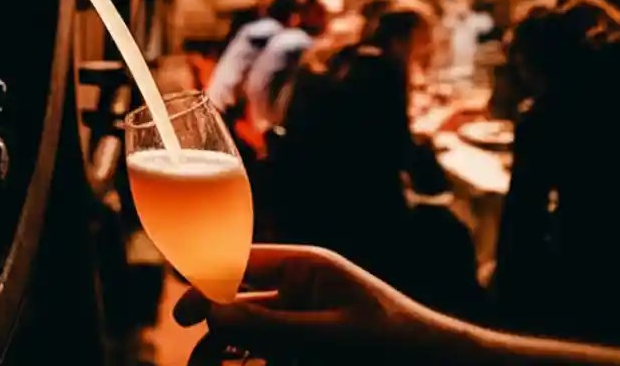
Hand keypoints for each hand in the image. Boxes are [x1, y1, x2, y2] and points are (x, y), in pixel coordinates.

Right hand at [173, 244, 438, 363]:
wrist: (436, 364)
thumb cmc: (393, 343)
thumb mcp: (328, 335)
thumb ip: (269, 326)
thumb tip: (212, 314)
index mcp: (304, 267)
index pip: (240, 264)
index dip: (206, 284)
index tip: (183, 315)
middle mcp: (296, 288)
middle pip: (236, 301)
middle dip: (212, 326)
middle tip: (192, 356)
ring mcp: (300, 319)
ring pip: (247, 332)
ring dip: (224, 351)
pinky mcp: (305, 347)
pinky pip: (266, 351)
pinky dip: (247, 360)